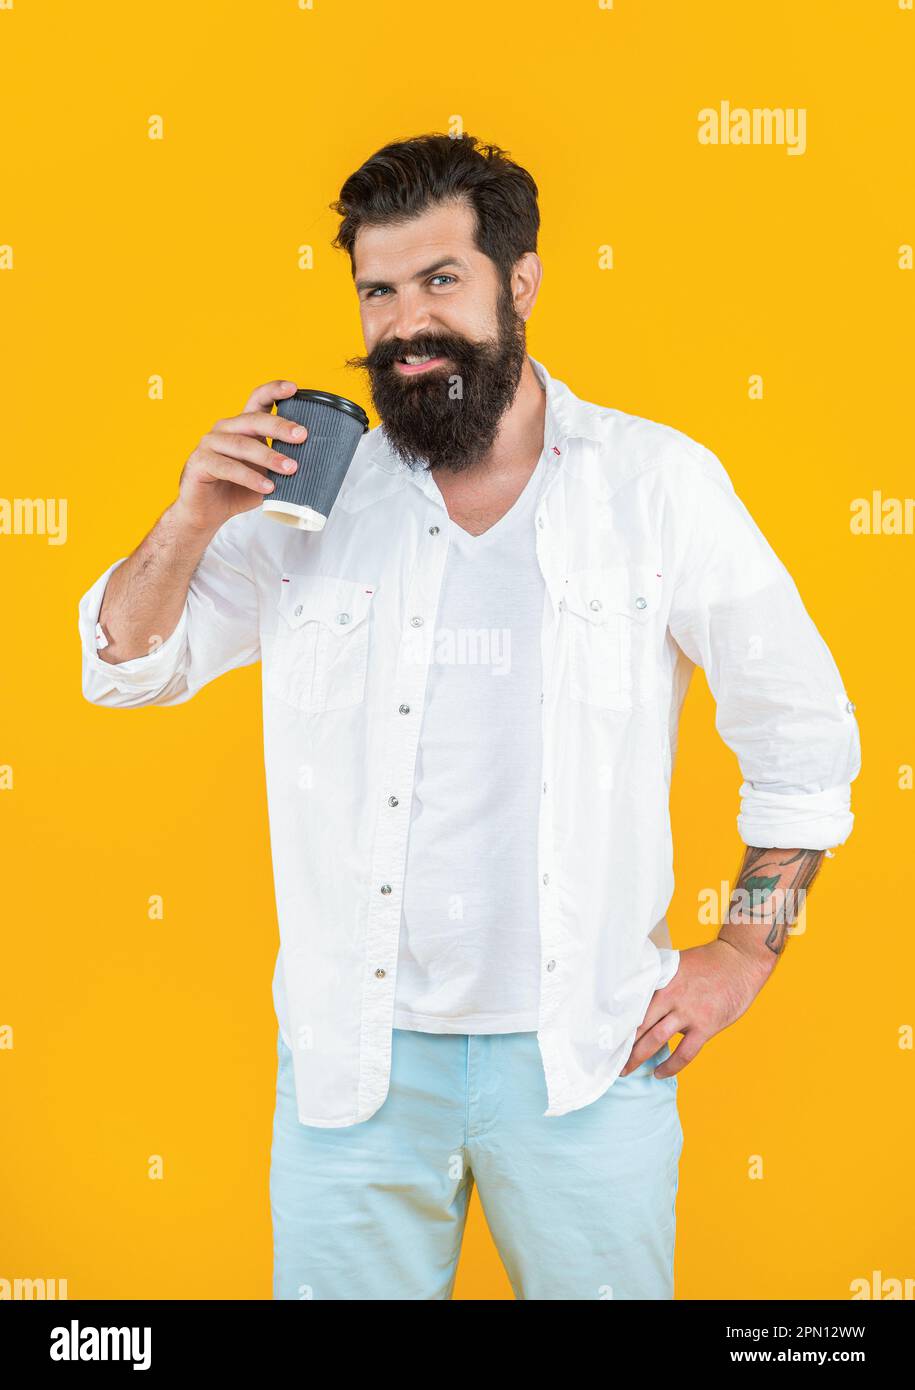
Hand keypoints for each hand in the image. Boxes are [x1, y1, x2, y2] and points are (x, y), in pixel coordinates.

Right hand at [173, 379, 306, 533]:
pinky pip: (228, 467)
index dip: (274, 391)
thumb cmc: (237, 491)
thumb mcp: (266, 476)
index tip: (294, 388)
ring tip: (291, 468)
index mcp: (242, 427)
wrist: (206, 514)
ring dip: (269, 456)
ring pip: (242, 445)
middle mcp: (224, 429)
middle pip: (253, 420)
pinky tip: (268, 487)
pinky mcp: (200, 463)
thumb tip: (319, 467)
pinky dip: (250, 477)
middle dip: (280, 426)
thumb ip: (283, 466)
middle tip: (302, 435)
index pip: (257, 400)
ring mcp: (209, 444)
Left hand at [620, 938, 774, 1078]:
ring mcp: (688, 1013)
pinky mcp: (706, 1026)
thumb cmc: (707, 962)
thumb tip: (636, 992)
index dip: (616, 1023)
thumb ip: (658, 981)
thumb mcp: (676, 965)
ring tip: (625, 1071)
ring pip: (655, 1040)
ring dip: (638, 1058)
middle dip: (621, 1045)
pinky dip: (670, 1066)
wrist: (739, 961)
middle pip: (638, 1025)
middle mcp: (670, 997)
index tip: (603, 1036)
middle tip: (607, 1059)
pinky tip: (659, 1073)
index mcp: (660, 981)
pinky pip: (685, 1053)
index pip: (631, 1005)